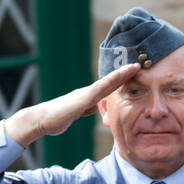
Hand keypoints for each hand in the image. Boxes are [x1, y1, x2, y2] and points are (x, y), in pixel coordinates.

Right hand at [5, 63, 139, 145]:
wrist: (43, 119)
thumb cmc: (57, 119)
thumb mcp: (76, 114)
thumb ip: (86, 108)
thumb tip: (95, 105)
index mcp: (89, 97)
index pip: (109, 87)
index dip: (122, 79)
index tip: (135, 73)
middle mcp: (89, 92)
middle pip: (111, 80)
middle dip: (126, 72)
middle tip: (141, 63)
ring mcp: (86, 94)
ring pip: (108, 82)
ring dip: (122, 74)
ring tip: (136, 66)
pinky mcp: (83, 99)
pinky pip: (100, 89)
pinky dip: (110, 82)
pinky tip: (120, 77)